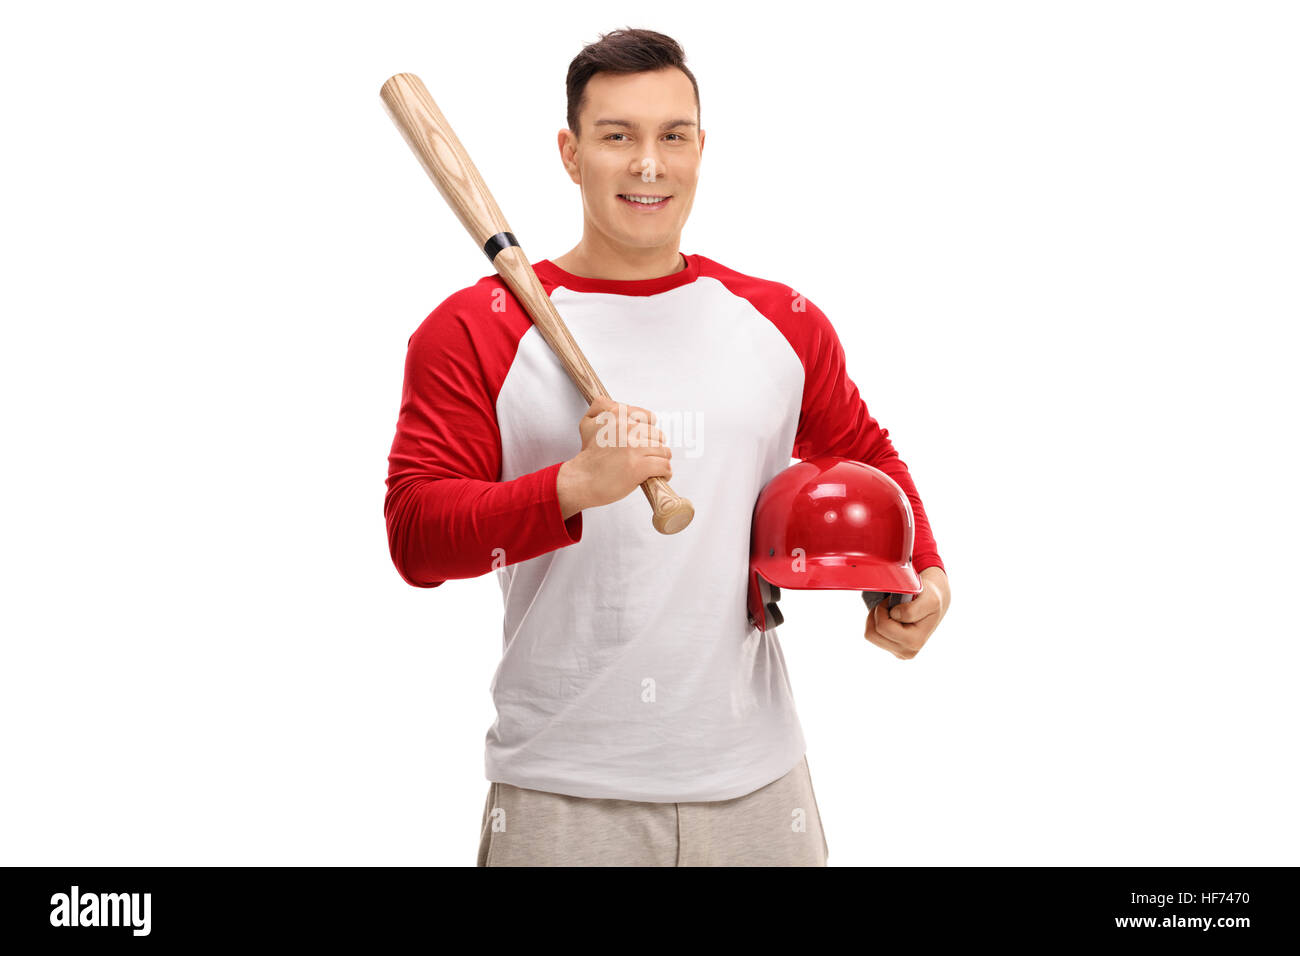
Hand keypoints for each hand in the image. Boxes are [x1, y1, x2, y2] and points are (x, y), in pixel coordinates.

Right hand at [557, 396, 671, 517]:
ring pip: (663, 450)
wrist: (581, 480)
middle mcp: (626, 428)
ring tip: (651, 466)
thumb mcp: (588, 422)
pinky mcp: (639, 466)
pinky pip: (664, 465)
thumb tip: (625, 408)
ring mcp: (634, 447)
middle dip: (654, 446)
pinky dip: (665, 472)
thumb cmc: (589, 456)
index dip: (648, 430)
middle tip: (644, 455)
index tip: (642, 439)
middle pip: (658, 435)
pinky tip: (658, 475)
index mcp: (616, 415)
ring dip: (659, 460)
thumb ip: (602, 407)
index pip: (649, 417)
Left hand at [863, 567, 949, 658]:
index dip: (886, 605)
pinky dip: (876, 622)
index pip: (883, 625)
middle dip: (879, 613)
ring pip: (870, 634)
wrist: (934, 603)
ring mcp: (898, 652)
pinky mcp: (891, 649)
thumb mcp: (929, 599)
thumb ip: (912, 610)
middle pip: (873, 633)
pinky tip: (891, 618)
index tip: (900, 599)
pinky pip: (872, 634)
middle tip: (892, 604)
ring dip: (876, 618)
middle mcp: (907, 651)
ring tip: (892, 610)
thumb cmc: (930, 599)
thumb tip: (894, 616)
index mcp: (915, 642)